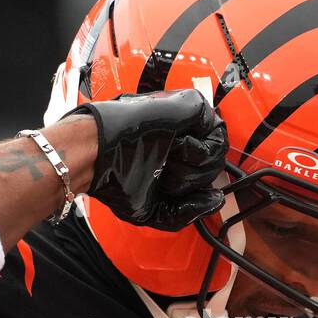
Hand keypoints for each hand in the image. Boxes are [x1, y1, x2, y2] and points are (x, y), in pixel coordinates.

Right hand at [69, 89, 228, 230]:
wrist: (99, 153)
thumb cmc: (116, 177)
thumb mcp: (157, 209)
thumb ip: (189, 210)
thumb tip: (217, 200)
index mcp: (172, 152)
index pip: (204, 174)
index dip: (190, 188)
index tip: (168, 187)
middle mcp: (183, 133)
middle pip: (216, 166)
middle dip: (192, 181)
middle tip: (165, 172)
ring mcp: (189, 119)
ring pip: (218, 154)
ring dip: (193, 169)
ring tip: (167, 159)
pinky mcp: (193, 106)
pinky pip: (216, 137)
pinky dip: (195, 152)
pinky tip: (173, 146)